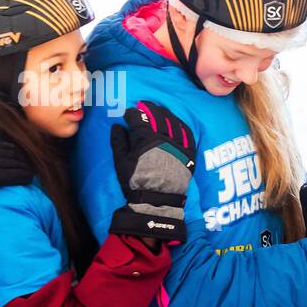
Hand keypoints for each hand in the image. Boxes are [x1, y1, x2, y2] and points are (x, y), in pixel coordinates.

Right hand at [0, 132, 34, 238]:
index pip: (0, 146)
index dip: (12, 151)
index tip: (19, 156)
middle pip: (11, 154)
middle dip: (21, 160)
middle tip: (29, 166)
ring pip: (15, 164)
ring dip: (25, 168)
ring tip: (31, 173)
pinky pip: (15, 175)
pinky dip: (24, 176)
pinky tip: (29, 179)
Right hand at [109, 102, 197, 243]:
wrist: (157, 200)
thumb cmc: (136, 182)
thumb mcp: (121, 162)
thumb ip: (118, 142)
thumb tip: (117, 126)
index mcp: (145, 139)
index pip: (138, 118)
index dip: (131, 114)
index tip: (128, 114)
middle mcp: (163, 138)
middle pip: (157, 115)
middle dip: (149, 108)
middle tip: (144, 106)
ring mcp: (178, 145)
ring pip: (173, 121)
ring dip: (165, 114)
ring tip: (160, 111)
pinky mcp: (189, 153)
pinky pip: (188, 134)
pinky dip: (181, 126)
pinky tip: (177, 123)